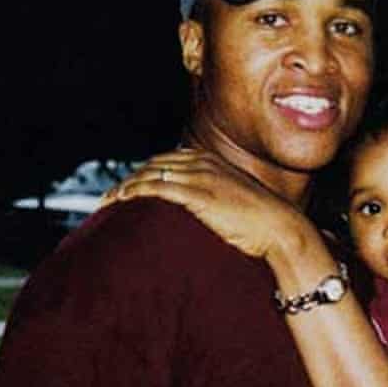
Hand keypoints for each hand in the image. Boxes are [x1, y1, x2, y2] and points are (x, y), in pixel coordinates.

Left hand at [101, 149, 316, 259]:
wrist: (280, 228)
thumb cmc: (262, 222)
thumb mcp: (236, 200)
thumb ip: (216, 197)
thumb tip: (204, 210)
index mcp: (213, 161)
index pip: (167, 158)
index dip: (144, 171)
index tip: (129, 186)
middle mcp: (205, 163)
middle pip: (154, 163)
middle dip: (129, 177)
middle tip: (110, 196)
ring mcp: (201, 176)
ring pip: (150, 173)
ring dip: (125, 186)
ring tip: (107, 202)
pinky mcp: (198, 193)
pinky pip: (157, 186)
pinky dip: (135, 191)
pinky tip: (121, 200)